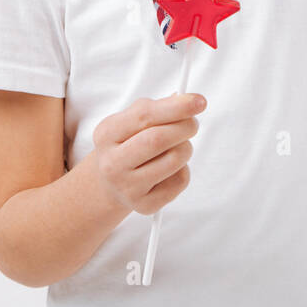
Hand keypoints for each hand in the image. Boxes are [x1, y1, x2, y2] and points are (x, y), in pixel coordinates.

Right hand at [91, 92, 204, 214]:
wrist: (110, 182)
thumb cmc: (128, 143)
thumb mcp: (131, 120)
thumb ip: (157, 107)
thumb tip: (188, 102)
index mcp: (106, 134)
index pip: (145, 115)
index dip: (176, 107)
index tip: (199, 101)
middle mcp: (112, 163)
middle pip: (158, 139)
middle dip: (184, 127)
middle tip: (193, 123)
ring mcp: (127, 187)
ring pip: (173, 160)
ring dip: (185, 147)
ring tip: (179, 145)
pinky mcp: (144, 205)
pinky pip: (179, 181)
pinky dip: (183, 168)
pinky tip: (171, 167)